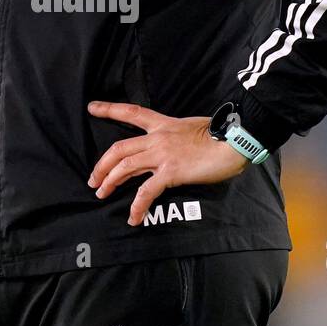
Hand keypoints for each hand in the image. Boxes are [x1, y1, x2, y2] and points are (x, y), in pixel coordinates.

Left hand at [86, 100, 249, 225]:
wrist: (234, 141)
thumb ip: (176, 136)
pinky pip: (147, 191)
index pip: (131, 112)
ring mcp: (163, 154)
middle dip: (102, 165)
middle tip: (93, 179)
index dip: (109, 109)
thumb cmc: (220, 136)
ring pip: (125, 167)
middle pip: (119, 148)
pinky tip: (133, 217)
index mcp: (163, 124)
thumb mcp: (192, 128)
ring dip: (110, 181)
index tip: (92, 108)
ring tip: (102, 194)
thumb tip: (171, 148)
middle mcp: (158, 137)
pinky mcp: (171, 172)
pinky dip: (137, 206)